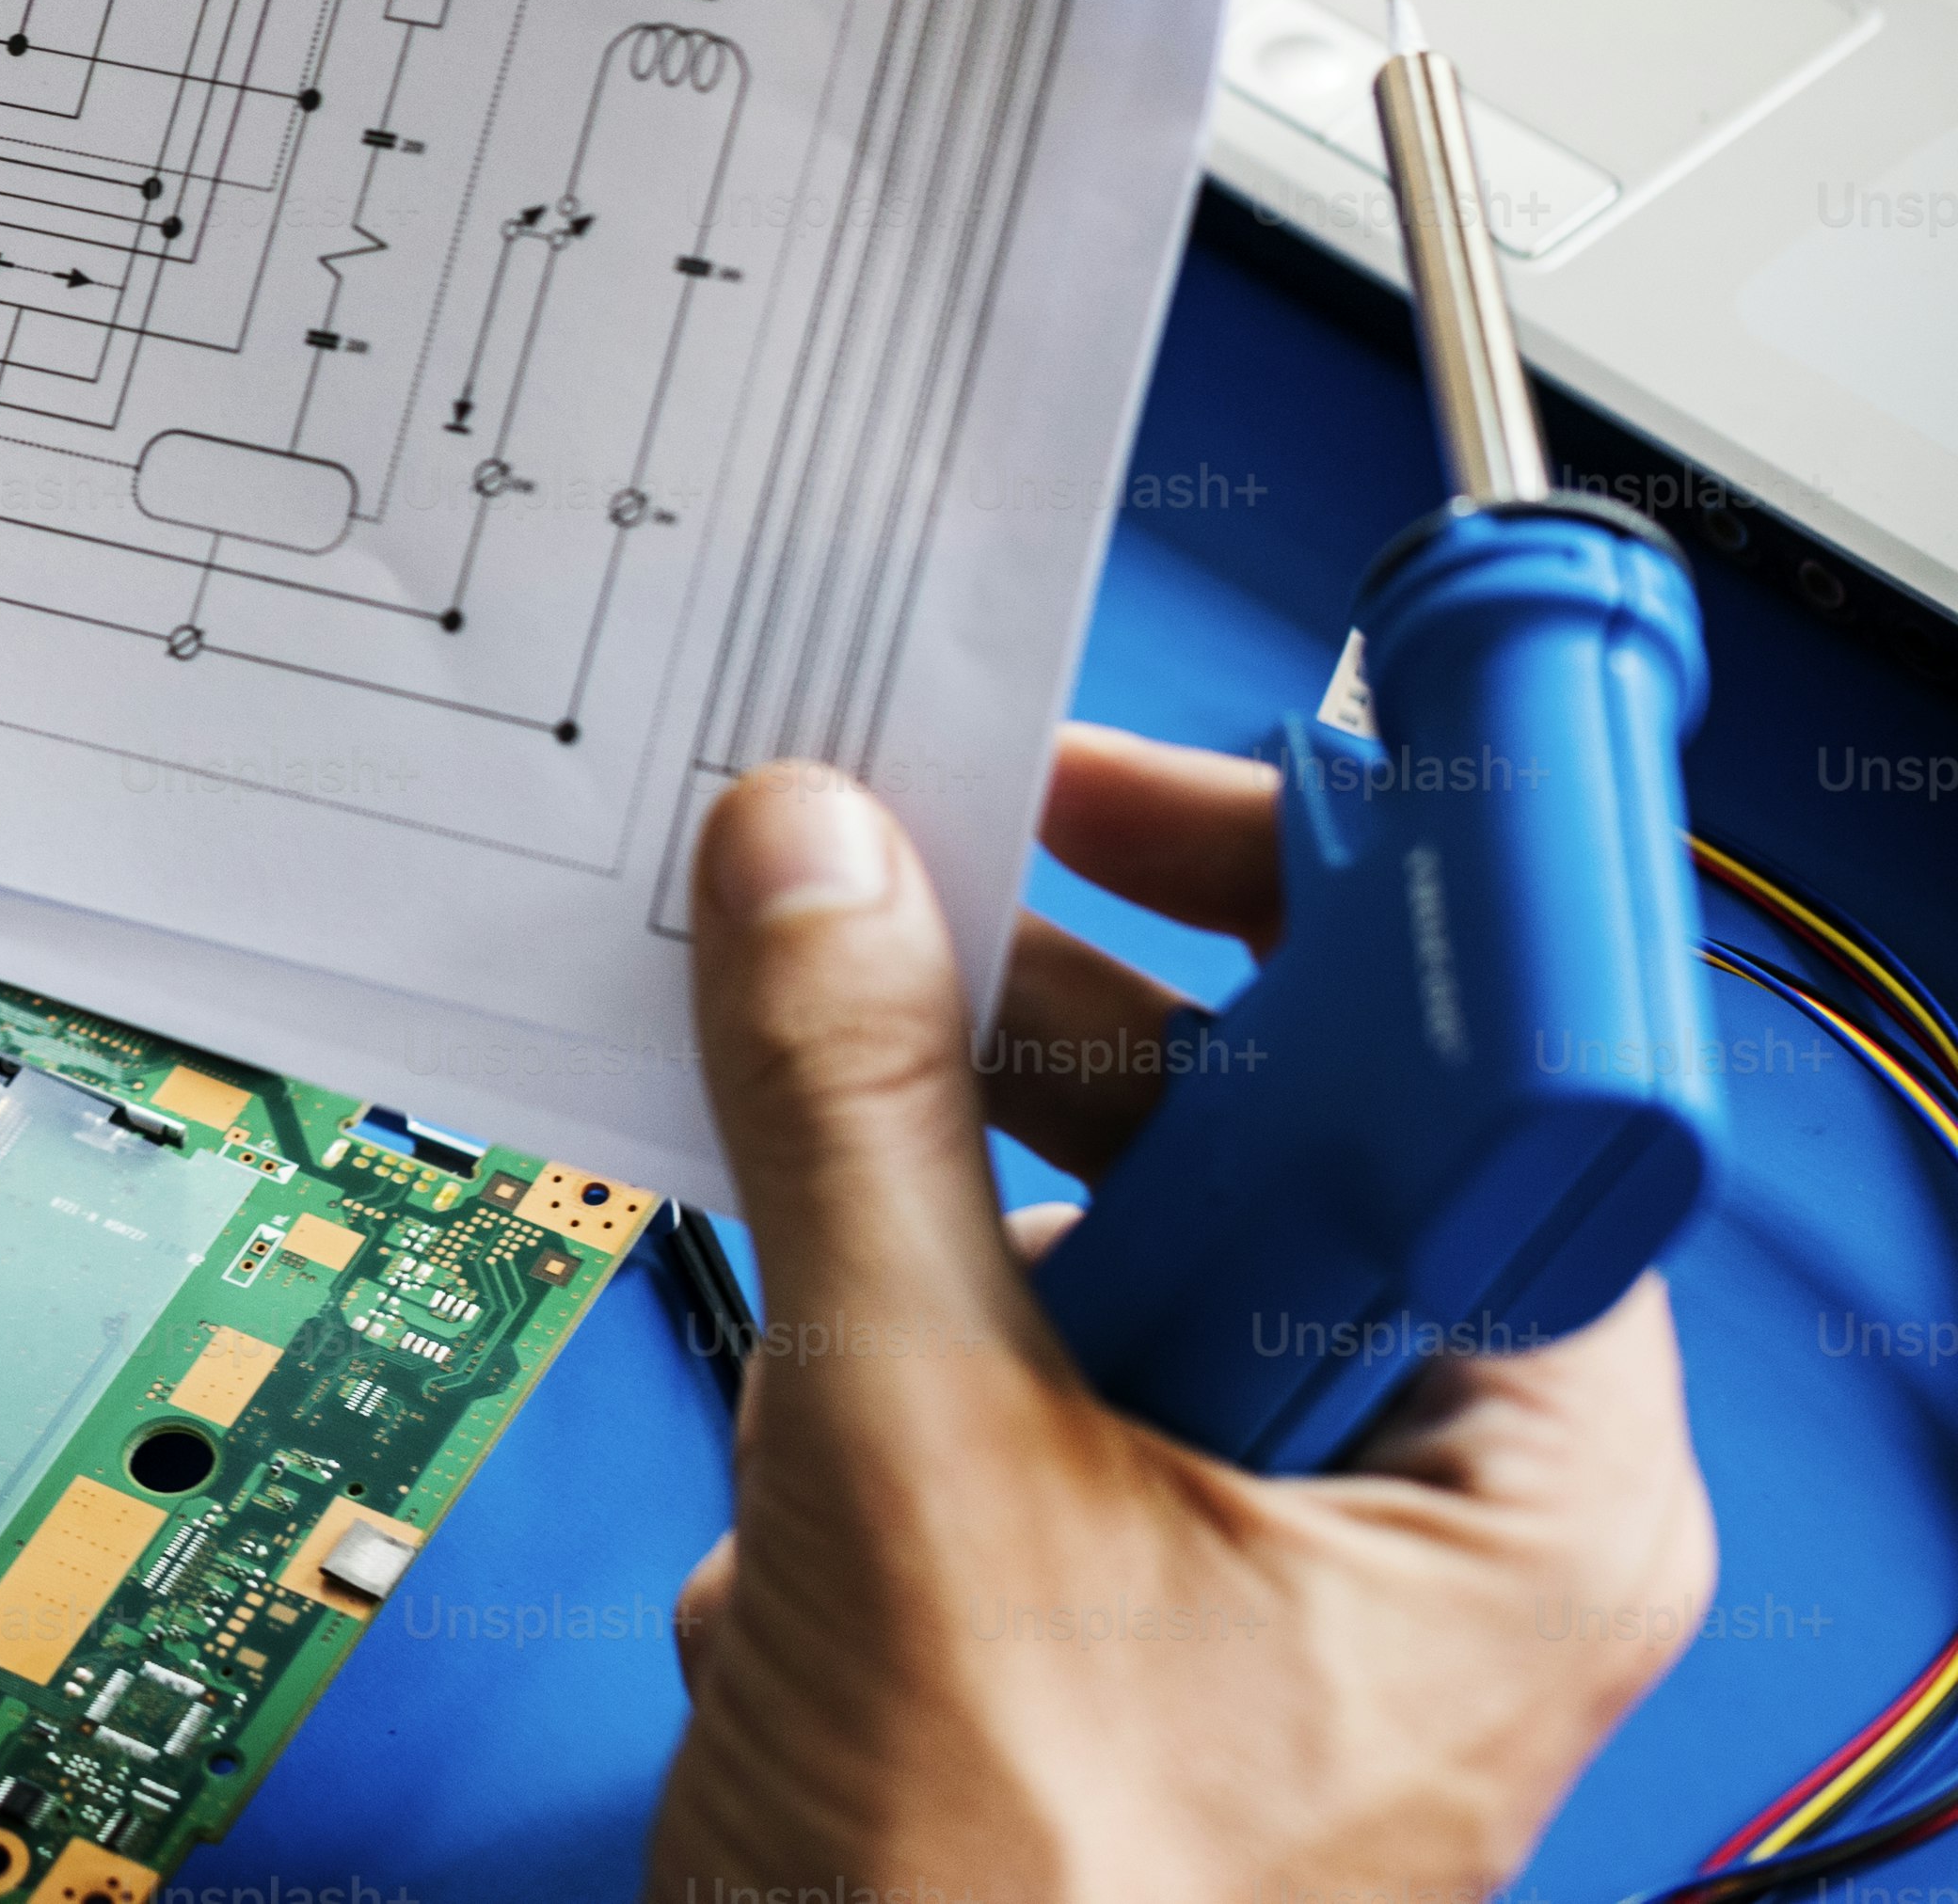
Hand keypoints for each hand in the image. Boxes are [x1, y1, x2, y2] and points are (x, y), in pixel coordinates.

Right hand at [649, 729, 1714, 1903]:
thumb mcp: (914, 1471)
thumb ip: (861, 1127)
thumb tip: (818, 864)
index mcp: (1530, 1475)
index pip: (1500, 1062)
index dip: (1335, 889)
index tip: (1136, 769)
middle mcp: (1437, 1491)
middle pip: (1285, 1110)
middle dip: (1048, 1051)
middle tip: (890, 932)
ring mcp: (1269, 1535)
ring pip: (1120, 1222)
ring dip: (929, 1232)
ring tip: (821, 1273)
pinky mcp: (1117, 1571)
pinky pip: (1020, 1345)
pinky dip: (883, 1363)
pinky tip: (811, 1483)